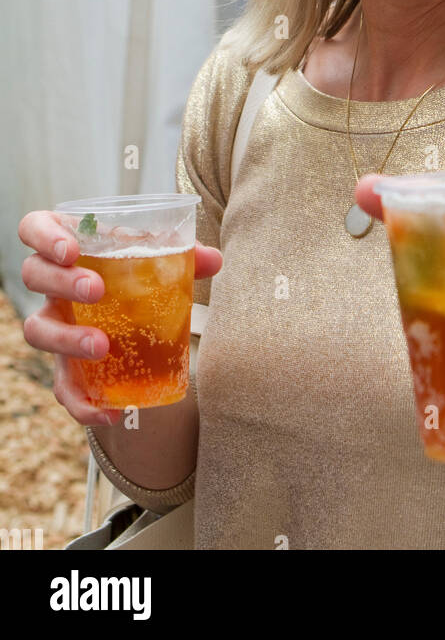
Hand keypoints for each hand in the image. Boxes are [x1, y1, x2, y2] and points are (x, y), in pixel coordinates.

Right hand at [18, 210, 221, 425]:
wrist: (131, 316)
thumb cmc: (136, 273)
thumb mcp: (154, 258)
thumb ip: (182, 256)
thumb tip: (214, 259)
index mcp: (69, 246)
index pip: (35, 228)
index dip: (45, 237)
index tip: (70, 250)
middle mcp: (53, 283)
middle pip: (34, 274)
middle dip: (61, 282)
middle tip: (96, 290)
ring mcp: (54, 323)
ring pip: (36, 329)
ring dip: (66, 338)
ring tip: (101, 346)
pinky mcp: (64, 364)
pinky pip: (61, 385)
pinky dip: (82, 401)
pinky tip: (110, 412)